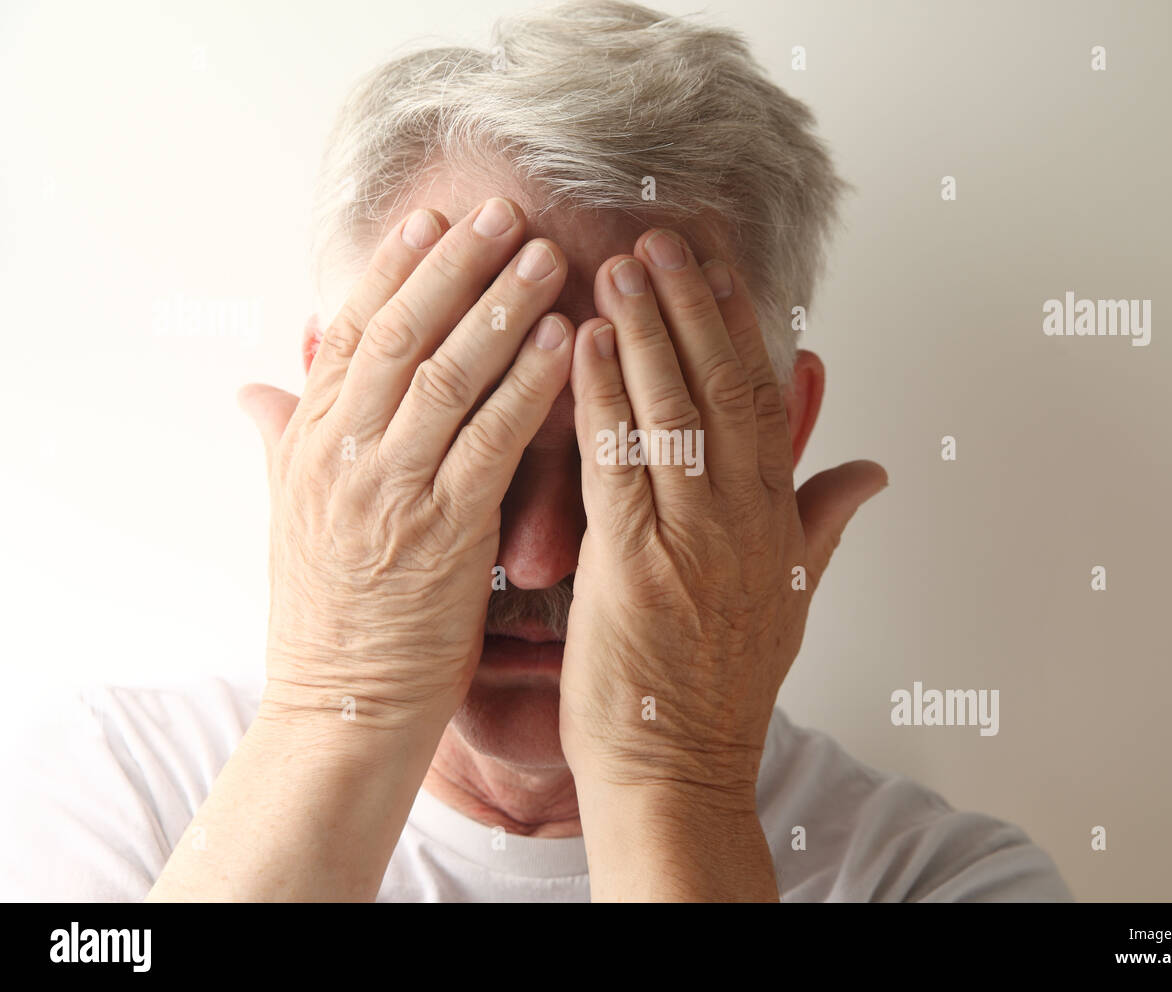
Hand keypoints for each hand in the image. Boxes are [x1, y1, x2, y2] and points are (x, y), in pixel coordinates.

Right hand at [238, 197, 573, 731]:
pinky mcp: (441, 530)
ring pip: (444, 373)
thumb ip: (282, 441)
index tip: (432, 219)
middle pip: (399, 333)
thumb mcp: (290, 517)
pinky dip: (525, 385)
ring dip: (499, 306)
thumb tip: (256, 388)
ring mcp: (388, 488)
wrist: (341, 709)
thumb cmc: (331, 615)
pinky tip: (562, 342)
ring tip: (543, 255)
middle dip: (454, 266)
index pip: (350, 333)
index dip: (393, 270)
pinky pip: (489, 440)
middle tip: (502, 210)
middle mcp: (341, 454)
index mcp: (308, 444)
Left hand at [562, 229, 887, 799]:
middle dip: (688, 307)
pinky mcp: (632, 567)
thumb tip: (870, 470)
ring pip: (672, 413)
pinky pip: (618, 465)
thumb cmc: (720, 686)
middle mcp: (740, 520)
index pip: (763, 399)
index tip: (717, 268)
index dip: (739, 326)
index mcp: (775, 520)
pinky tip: (584, 344)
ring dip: (643, 332)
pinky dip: (603, 398)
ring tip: (618, 267)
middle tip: (659, 239)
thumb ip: (825, 521)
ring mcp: (689, 541)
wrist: (678, 768)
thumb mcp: (793, 597)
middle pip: (721, 390)